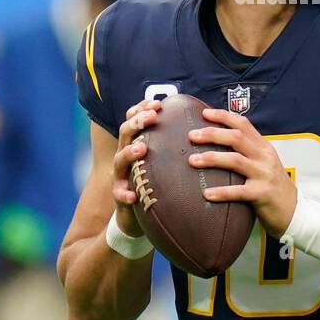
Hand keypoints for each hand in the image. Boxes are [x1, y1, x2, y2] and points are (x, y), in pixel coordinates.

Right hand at [111, 99, 162, 238]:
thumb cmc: (153, 182)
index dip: (142, 109)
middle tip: (152, 116)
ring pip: (119, 160)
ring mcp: (120, 176)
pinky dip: (125, 194)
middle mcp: (124, 157)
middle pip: (125, 133)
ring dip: (129, 153)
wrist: (136, 216)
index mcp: (135, 144)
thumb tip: (201, 125)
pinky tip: (133, 196)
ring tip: (141, 149)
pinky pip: (119, 195)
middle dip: (137, 122)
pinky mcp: (120, 197)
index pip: (133, 120)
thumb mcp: (161, 160)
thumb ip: (172, 144)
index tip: (157, 103)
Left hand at [187, 108, 298, 239]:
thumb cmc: (273, 186)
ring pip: (235, 160)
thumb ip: (247, 152)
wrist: (294, 211)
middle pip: (236, 138)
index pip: (243, 124)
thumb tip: (218, 143)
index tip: (204, 113)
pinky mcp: (262, 194)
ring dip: (211, 158)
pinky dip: (221, 192)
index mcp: (264, 147)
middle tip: (191, 136)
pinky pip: (238, 191)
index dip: (223, 116)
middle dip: (212, 134)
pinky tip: (206, 193)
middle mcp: (264, 157)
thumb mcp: (264, 163)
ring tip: (192, 160)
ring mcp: (264, 175)